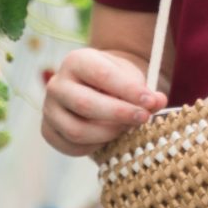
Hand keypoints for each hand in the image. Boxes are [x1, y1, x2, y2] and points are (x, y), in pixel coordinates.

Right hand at [39, 47, 165, 155]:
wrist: (95, 89)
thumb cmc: (116, 81)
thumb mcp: (131, 78)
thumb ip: (145, 91)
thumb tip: (159, 102)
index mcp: (76, 60)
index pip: (101, 74)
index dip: (128, 90)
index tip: (151, 101)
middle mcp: (57, 83)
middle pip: (85, 104)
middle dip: (119, 114)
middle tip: (144, 118)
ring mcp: (49, 109)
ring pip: (77, 130)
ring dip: (108, 134)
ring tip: (127, 128)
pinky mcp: (48, 131)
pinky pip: (71, 146)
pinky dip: (94, 147)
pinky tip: (109, 138)